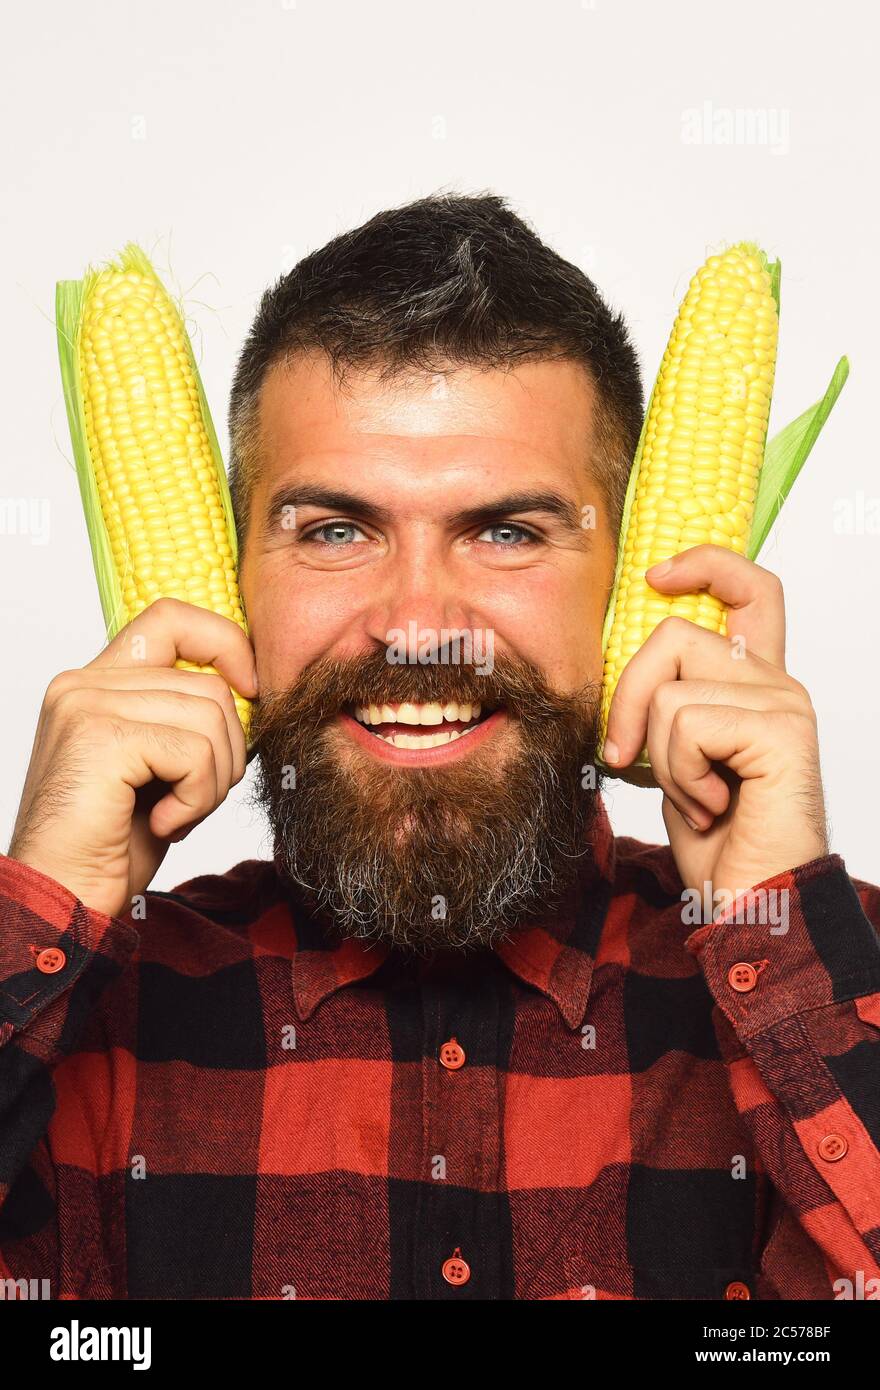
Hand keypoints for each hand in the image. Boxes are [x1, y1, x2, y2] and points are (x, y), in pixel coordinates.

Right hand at [8, 599, 257, 918]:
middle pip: (208, 683)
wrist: (61, 900)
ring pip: (210, 716)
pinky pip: (195, 751)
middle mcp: (83, 684)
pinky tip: (163, 824)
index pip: (172, 618)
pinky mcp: (99, 737)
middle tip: (194, 797)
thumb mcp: (157, 768)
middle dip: (227, 750)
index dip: (226, 644)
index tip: (251, 691)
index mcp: (96, 684)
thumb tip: (250, 689)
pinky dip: (197, 797)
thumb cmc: (110, 845)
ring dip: (212, 780)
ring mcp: (86, 705)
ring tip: (174, 813)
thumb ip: (184, 719)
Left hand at [603, 545, 828, 903]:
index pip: (749, 588)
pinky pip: (687, 723)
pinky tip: (711, 807)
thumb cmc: (717, 842)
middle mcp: (777, 683)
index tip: (655, 577)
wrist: (752, 904)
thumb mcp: (675, 760)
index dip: (704, 564)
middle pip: (675, 634)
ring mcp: (784, 704)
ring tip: (696, 797)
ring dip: (661, 756)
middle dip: (628, 697)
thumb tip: (616, 671)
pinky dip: (678, 774)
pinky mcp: (782, 732)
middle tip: (626, 758)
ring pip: (671, 687)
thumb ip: (665, 706)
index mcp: (755, 682)